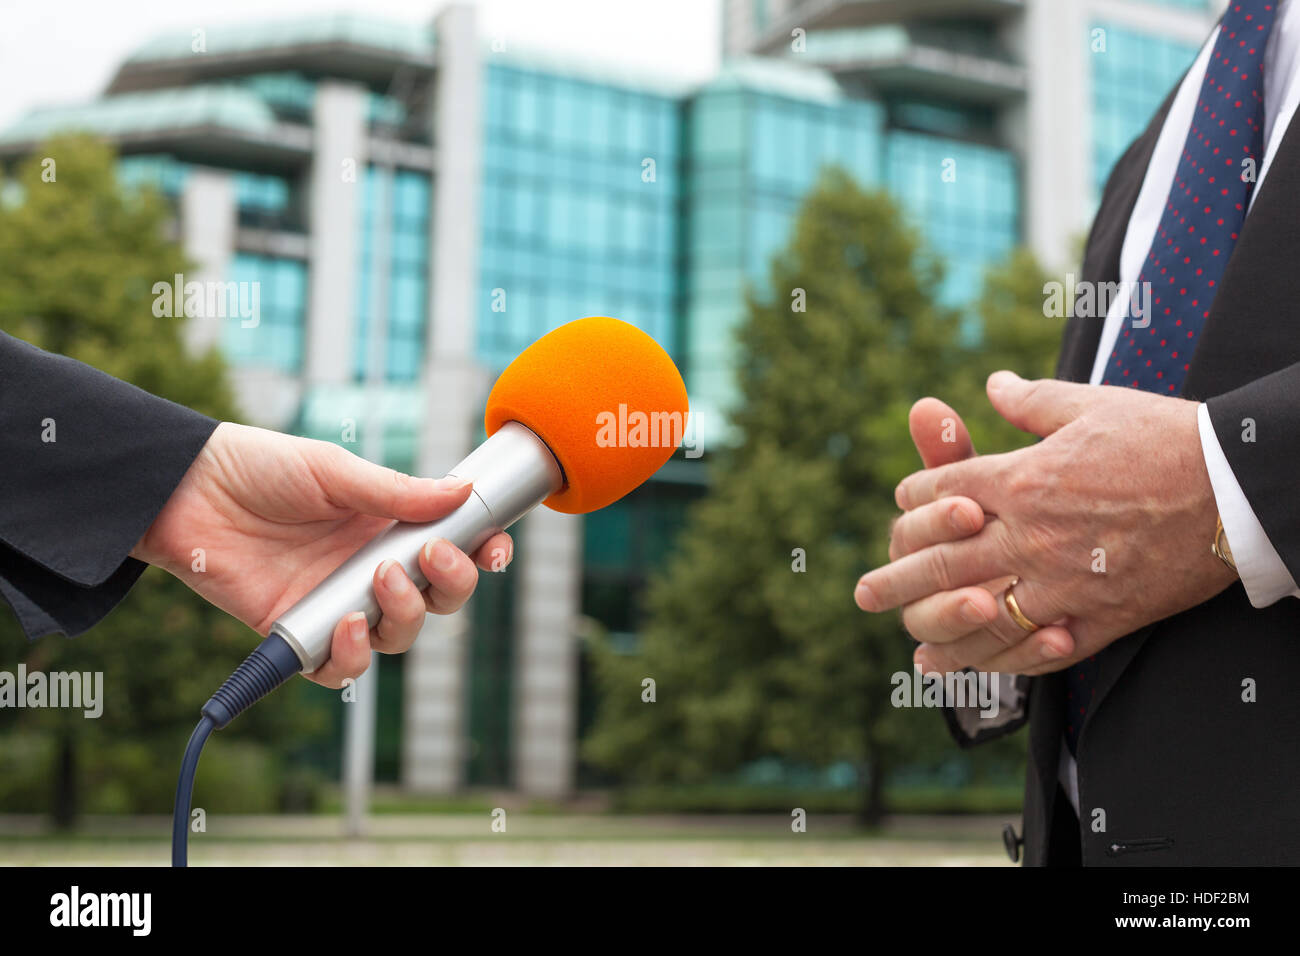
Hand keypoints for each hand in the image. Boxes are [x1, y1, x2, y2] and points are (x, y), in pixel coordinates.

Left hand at [131, 422, 512, 686]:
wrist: (186, 491)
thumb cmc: (260, 468)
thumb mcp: (334, 472)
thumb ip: (397, 491)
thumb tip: (462, 494)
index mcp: (389, 526)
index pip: (453, 549)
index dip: (482, 554)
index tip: (494, 549)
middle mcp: (371, 569)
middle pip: (438, 600)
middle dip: (451, 585)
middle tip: (430, 556)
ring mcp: (339, 603)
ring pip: (398, 638)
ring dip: (405, 617)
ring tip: (378, 582)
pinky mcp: (300, 634)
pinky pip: (340, 670)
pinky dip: (352, 658)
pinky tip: (346, 626)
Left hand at [856, 372, 1236, 674]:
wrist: (1236, 486)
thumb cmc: (1162, 437)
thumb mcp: (1089, 405)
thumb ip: (1030, 400)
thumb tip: (993, 384)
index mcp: (1021, 477)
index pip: (940, 492)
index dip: (915, 498)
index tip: (905, 503)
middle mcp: (1030, 533)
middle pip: (942, 562)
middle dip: (897, 579)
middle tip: (864, 595)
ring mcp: (1063, 581)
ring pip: (982, 617)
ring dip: (941, 634)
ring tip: (913, 651)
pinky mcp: (1101, 616)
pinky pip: (1040, 648)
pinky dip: (1006, 662)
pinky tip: (983, 670)